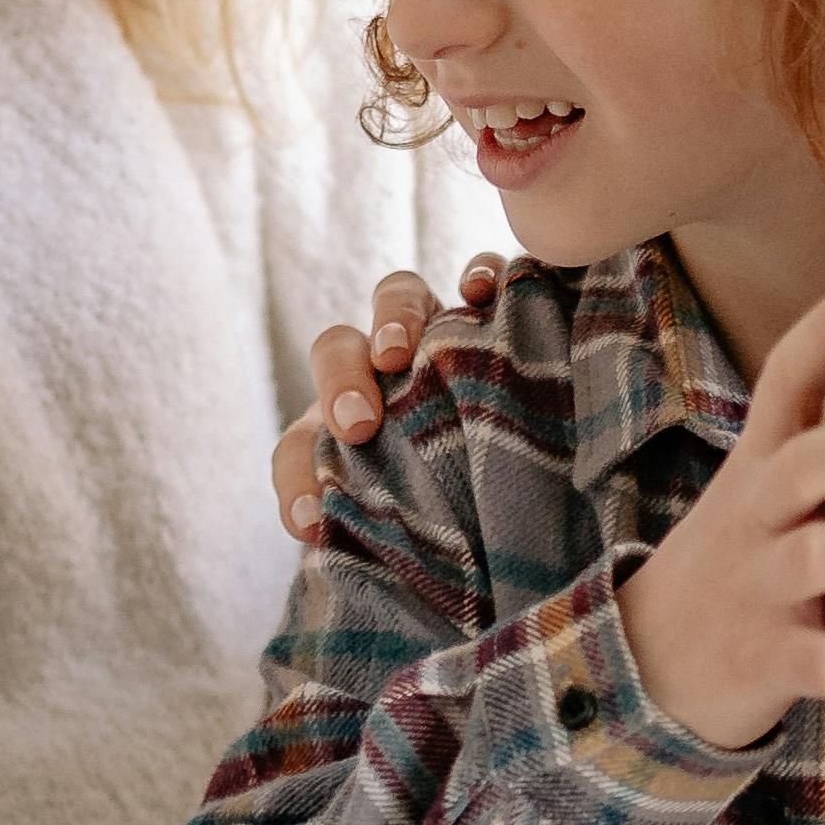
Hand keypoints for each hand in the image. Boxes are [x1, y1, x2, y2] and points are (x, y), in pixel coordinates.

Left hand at [272, 250, 510, 543]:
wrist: (527, 513)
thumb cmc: (459, 524)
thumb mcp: (413, 538)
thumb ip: (374, 543)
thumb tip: (332, 552)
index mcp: (348, 435)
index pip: (301, 442)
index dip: (297, 477)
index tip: (311, 519)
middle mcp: (384, 378)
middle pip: (337, 348)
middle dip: (340, 381)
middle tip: (358, 425)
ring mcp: (439, 335)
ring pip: (398, 294)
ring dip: (393, 316)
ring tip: (398, 352)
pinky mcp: (498, 314)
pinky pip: (488, 275)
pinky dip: (481, 273)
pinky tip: (482, 292)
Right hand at [617, 272, 824, 750]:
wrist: (643, 664)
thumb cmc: (744, 555)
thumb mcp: (772, 490)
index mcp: (762, 463)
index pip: (784, 382)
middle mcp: (756, 516)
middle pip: (804, 466)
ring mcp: (757, 588)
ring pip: (818, 559)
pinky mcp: (767, 662)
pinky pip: (824, 664)